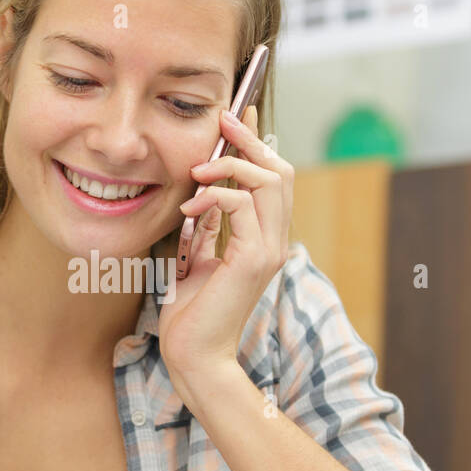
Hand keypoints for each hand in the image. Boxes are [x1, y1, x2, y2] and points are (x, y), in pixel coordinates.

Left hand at [159, 104, 294, 385]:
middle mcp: (274, 242)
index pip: (272, 179)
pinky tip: (190, 208)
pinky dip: (214, 197)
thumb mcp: (194, 260)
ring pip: (271, 181)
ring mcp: (269, 251)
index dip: (258, 142)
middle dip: (250, 141)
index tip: (238, 113)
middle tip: (222, 122)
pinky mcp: (255, 260)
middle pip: (280, 172)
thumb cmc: (190, 316)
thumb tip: (205, 197)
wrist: (192, 356)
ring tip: (199, 171)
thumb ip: (208, 230)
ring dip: (232, 166)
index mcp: (262, 241)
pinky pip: (243, 206)